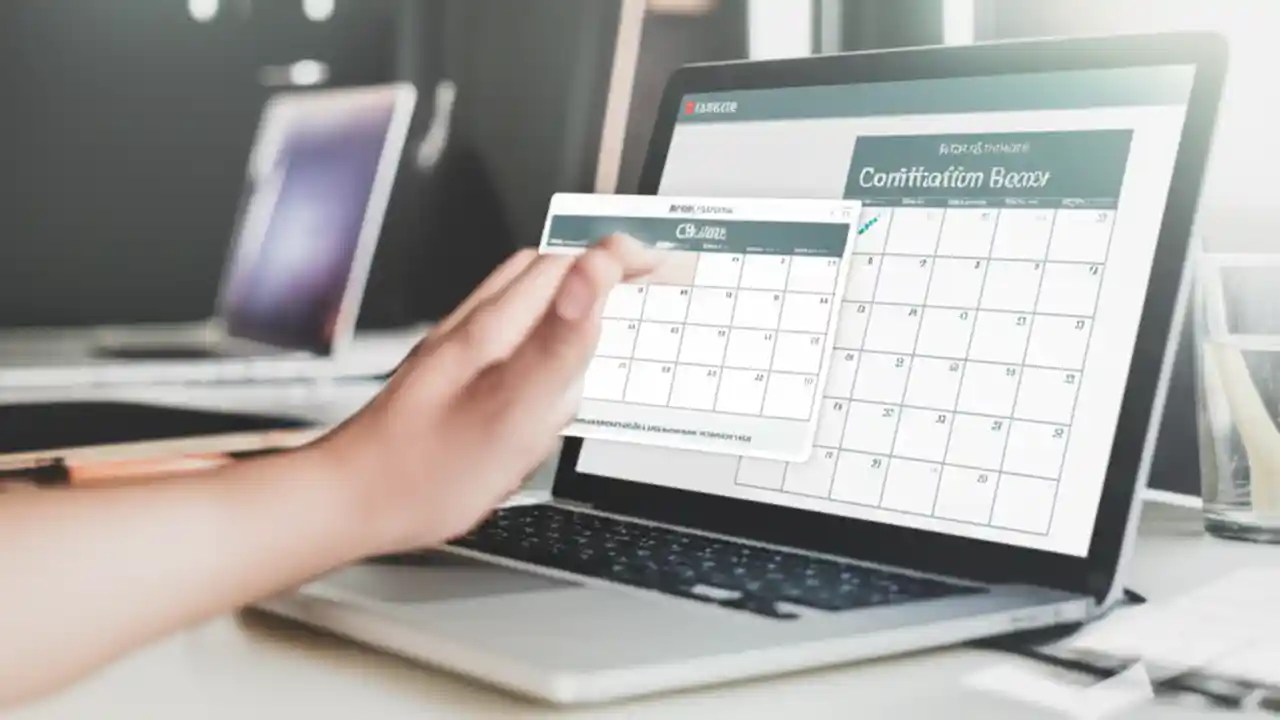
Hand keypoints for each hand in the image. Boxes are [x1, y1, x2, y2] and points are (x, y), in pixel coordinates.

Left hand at [313, 236, 658, 554]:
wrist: (350, 501)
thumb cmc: (426, 471)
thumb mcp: (511, 411)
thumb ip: (558, 342)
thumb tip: (594, 274)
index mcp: (493, 330)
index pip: (566, 266)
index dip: (617, 258)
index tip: (654, 263)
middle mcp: (472, 331)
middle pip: (543, 275)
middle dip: (596, 272)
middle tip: (638, 284)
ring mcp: (456, 354)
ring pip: (522, 306)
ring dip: (567, 304)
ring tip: (601, 325)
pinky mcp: (447, 380)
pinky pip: (505, 341)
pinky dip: (540, 342)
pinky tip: (544, 380)